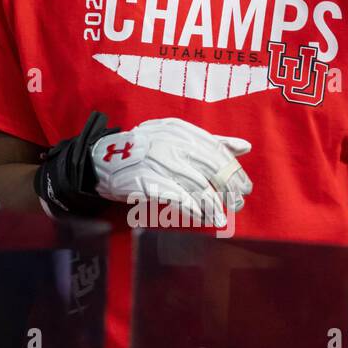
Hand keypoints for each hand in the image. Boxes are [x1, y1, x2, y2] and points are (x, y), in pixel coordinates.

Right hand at [90, 117, 252, 226]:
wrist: (102, 159)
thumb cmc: (144, 150)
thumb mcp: (176, 138)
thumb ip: (210, 142)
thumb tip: (245, 147)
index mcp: (180, 130)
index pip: (217, 151)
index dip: (235, 171)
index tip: (245, 188)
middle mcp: (170, 143)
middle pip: (211, 168)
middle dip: (229, 189)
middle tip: (238, 205)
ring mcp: (158, 161)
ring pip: (197, 186)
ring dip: (213, 205)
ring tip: (222, 217)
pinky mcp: (147, 180)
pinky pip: (177, 197)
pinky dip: (193, 209)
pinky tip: (202, 217)